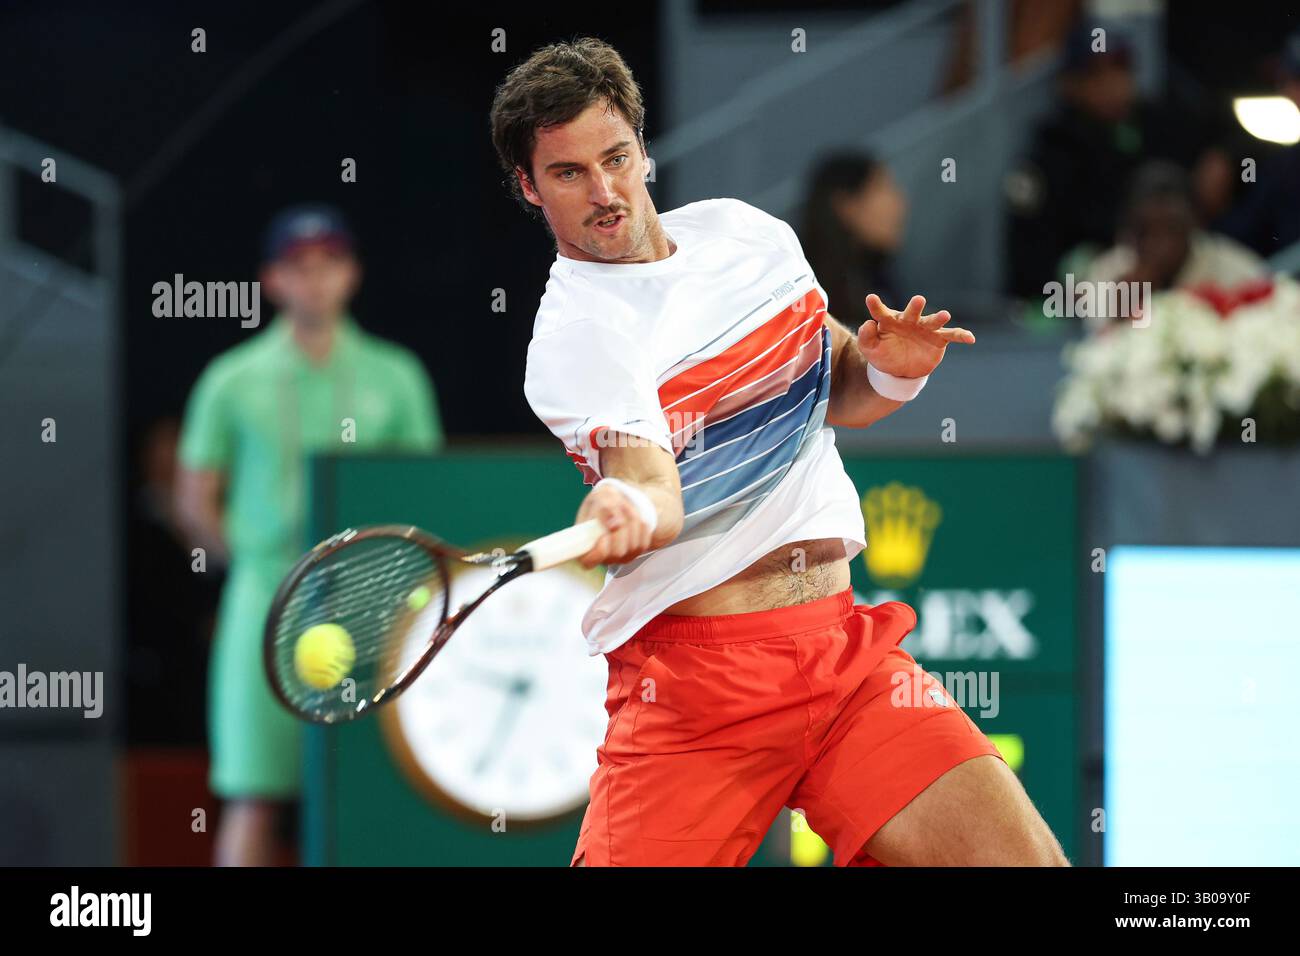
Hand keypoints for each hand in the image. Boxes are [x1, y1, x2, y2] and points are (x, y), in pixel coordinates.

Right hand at [575, 481, 653, 568]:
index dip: (598, 551)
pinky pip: (643, 544)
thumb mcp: (600, 497)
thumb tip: (614, 524)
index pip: (587, 561)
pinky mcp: (635, 553)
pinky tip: (634, 517)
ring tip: (625, 508)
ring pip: (633, 546)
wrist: (619, 501)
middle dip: (622, 527)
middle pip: (617, 552)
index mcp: (584, 546)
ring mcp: (619, 557)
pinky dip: (641, 527)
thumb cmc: (603, 500)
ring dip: (632, 522)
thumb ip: (604, 510)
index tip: (603, 535)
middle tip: (619, 508)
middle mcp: (601, 556)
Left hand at [858, 293, 974, 379]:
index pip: (880, 312)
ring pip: (933, 321)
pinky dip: (961, 336)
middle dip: (915, 306)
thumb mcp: (870, 350)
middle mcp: (909, 321)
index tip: (870, 298)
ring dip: (939, 318)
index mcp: (889, 321)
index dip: (876, 305)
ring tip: (945, 315)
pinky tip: (970, 338)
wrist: (901, 370)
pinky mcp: (938, 338)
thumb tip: (868, 324)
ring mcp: (925, 328)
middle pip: (912, 312)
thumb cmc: (883, 354)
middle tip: (918, 300)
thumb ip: (866, 337)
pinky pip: (951, 335)